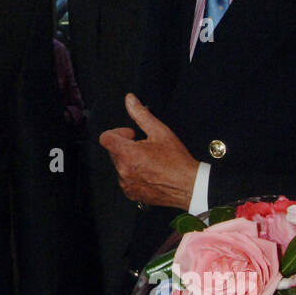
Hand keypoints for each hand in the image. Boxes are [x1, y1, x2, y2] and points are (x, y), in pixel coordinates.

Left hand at [99, 94, 198, 209]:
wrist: (190, 186)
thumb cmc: (177, 161)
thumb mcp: (160, 132)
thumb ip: (141, 115)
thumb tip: (130, 100)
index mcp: (127, 154)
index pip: (105, 138)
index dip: (118, 132)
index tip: (131, 134)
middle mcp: (123, 171)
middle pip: (113, 151)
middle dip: (126, 146)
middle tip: (145, 146)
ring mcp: (126, 184)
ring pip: (119, 166)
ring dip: (129, 160)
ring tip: (150, 160)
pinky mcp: (132, 194)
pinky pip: (125, 180)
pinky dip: (134, 174)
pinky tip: (150, 172)